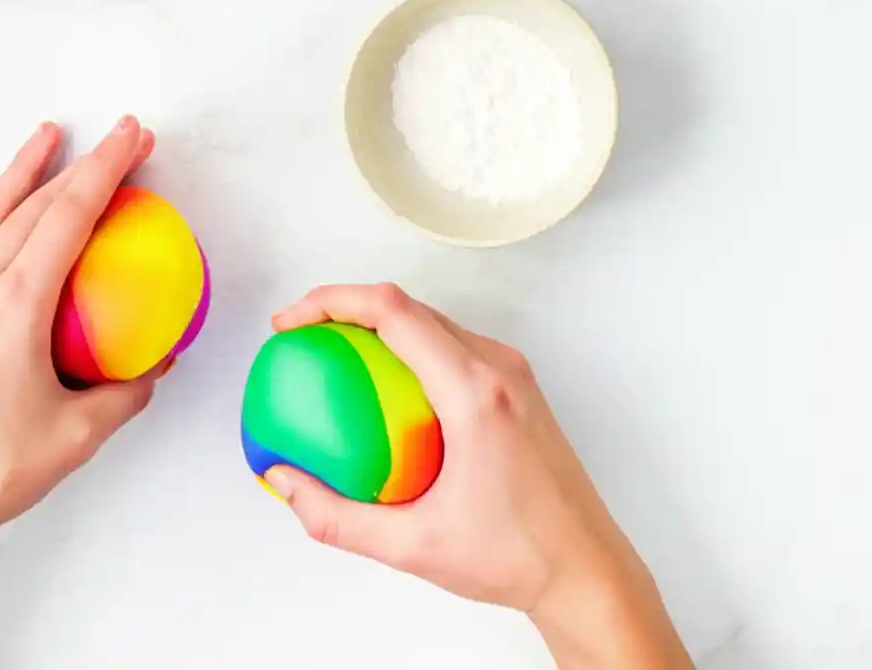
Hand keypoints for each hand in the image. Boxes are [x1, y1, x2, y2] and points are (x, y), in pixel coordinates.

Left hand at [0, 117, 161, 668]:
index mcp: (14, 304)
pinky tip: (3, 212)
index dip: (107, 169)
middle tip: (118, 136)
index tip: (132, 135)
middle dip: (81, 164)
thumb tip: (155, 364)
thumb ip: (126, 392)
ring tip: (48, 137)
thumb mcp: (78, 435)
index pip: (69, 215)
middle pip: (33, 204)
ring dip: (24, 172)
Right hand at [266, 284, 690, 668]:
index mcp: (476, 393)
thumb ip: (336, 517)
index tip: (291, 323)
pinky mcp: (519, 391)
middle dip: (345, 307)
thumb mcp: (411, 546)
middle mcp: (500, 370)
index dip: (331, 300)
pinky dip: (408, 352)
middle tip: (298, 336)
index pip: (393, 312)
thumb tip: (284, 482)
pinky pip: (453, 350)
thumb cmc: (515, 558)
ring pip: (432, 323)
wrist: (587, 571)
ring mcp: (514, 376)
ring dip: (377, 326)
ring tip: (329, 356)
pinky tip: (379, 393)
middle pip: (409, 306)